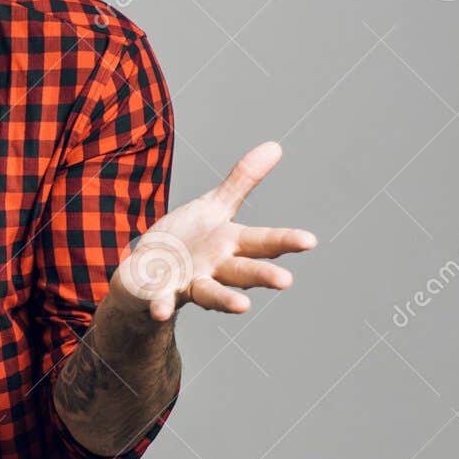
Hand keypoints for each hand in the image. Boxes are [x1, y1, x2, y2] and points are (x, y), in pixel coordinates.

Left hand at [111, 140, 316, 321]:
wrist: (148, 273)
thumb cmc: (189, 240)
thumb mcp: (214, 207)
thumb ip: (242, 182)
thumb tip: (275, 146)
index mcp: (229, 245)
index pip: (262, 242)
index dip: (285, 240)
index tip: (309, 240)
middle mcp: (215, 269)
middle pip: (242, 271)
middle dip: (262, 275)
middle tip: (286, 281)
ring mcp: (188, 284)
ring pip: (210, 294)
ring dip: (225, 300)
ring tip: (243, 307)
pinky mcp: (159, 294)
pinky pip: (160, 301)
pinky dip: (160, 306)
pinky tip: (159, 311)